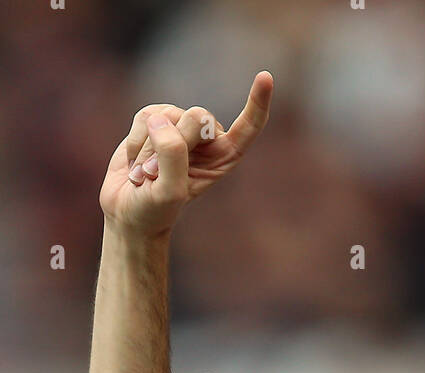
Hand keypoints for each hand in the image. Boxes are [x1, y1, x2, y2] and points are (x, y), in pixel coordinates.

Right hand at [99, 71, 272, 236]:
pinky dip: (135, 142)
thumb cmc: (155, 210)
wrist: (128, 212)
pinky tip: (136, 163)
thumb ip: (172, 156)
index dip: (256, 103)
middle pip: (199, 117)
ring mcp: (179, 128)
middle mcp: (206, 140)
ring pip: (168, 115)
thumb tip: (163, 120)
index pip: (247, 128)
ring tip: (147, 175)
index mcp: (224, 158)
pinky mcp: (154, 120)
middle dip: (177, 143)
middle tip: (160, 175)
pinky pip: (145, 116)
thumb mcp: (169, 192)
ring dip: (151, 149)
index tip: (265, 77)